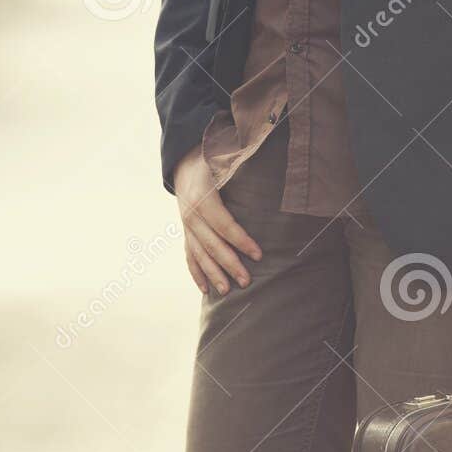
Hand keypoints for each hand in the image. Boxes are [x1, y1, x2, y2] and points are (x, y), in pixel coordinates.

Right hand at [174, 144, 262, 296]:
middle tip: (246, 281)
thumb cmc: (211, 160)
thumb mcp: (222, 160)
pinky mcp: (185, 231)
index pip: (223, 224)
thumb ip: (240, 168)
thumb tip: (269, 174)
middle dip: (229, 264)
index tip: (258, 255)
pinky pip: (189, 255)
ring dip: (212, 274)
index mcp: (202, 197)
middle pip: (211, 244)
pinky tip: (205, 289)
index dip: (240, 240)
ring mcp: (185, 225)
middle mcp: (190, 214)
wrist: (183, 162)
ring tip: (226, 291)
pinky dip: (196, 272)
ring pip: (199, 253)